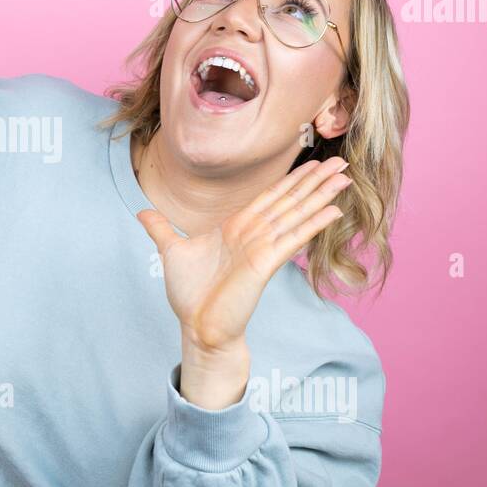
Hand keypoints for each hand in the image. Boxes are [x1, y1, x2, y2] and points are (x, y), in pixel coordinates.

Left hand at [138, 158, 351, 355]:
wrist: (198, 327)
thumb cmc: (189, 294)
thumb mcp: (171, 251)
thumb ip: (161, 229)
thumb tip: (142, 213)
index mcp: (236, 227)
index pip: (269, 196)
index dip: (291, 179)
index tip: (312, 162)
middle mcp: (254, 234)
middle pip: (290, 200)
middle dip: (315, 180)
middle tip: (341, 160)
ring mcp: (262, 248)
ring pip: (296, 214)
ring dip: (321, 196)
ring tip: (344, 177)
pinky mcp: (265, 264)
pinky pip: (293, 239)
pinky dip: (313, 224)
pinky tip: (333, 211)